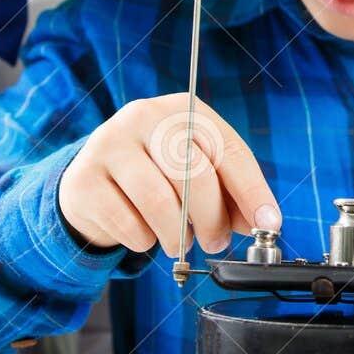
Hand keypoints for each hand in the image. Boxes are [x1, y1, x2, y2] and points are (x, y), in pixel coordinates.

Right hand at [57, 95, 279, 256]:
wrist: (92, 183)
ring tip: (178, 242)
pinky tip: (144, 234)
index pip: (229, 150)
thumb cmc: (156, 176)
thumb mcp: (195, 175)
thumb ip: (230, 195)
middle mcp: (145, 116)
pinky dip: (144, 240)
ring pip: (160, 203)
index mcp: (182, 110)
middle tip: (214, 243)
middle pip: (195, 176)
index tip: (269, 225)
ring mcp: (110, 144)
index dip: (253, 192)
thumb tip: (263, 223)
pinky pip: (128, 224)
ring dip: (177, 236)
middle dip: (212, 220)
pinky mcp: (84, 179)